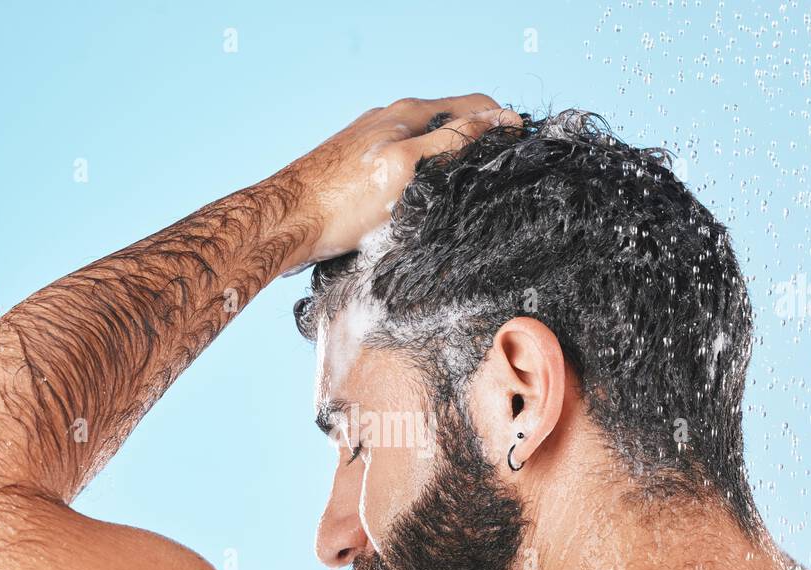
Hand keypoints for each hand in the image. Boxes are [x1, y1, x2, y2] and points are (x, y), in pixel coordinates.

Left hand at [279, 94, 522, 269]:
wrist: (286, 221)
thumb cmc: (341, 201)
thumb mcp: (406, 168)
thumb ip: (451, 141)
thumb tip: (497, 120)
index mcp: (406, 114)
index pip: (471, 107)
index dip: (502, 122)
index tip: (524, 142)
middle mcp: (390, 122)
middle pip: (450, 123)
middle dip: (481, 138)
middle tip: (503, 167)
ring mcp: (374, 143)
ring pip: (427, 145)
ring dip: (453, 158)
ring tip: (470, 185)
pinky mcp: (360, 168)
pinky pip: (406, 164)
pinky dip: (426, 175)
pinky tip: (426, 198)